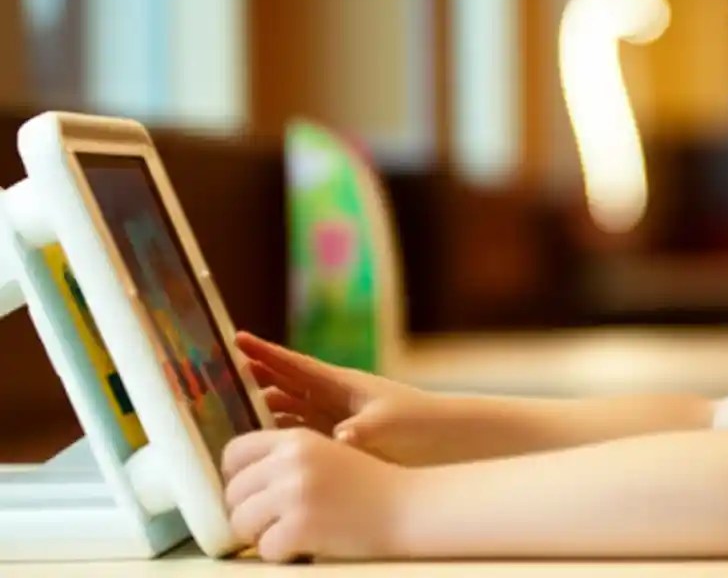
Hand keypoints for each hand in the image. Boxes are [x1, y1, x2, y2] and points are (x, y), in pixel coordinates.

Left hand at [222, 428, 416, 561]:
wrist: (410, 506)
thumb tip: (240, 483)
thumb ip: (287, 460)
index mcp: (296, 440)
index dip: (237, 477)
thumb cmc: (370, 486)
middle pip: (233, 493)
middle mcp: (290, 462)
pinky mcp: (300, 527)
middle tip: (276, 522)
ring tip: (291, 534)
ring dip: (262, 535)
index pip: (234, 452)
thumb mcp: (327, 455)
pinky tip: (306, 546)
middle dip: (248, 512)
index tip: (252, 493)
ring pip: (241, 523)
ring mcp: (294, 494)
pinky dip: (282, 554)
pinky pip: (265, 549)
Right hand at [236, 332, 442, 464]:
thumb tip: (340, 439)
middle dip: (255, 380)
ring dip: (265, 412)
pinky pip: (303, 434)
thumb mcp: (389, 425)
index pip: (295, 365)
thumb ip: (361, 431)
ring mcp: (338, 418)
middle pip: (285, 385)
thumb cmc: (421, 424)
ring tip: (232, 416)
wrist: (449, 439)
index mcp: (343, 384)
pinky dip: (283, 438)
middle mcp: (336, 398)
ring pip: (291, 411)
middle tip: (219, 378)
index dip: (265, 354)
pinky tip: (265, 449)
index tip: (235, 338)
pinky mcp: (343, 440)